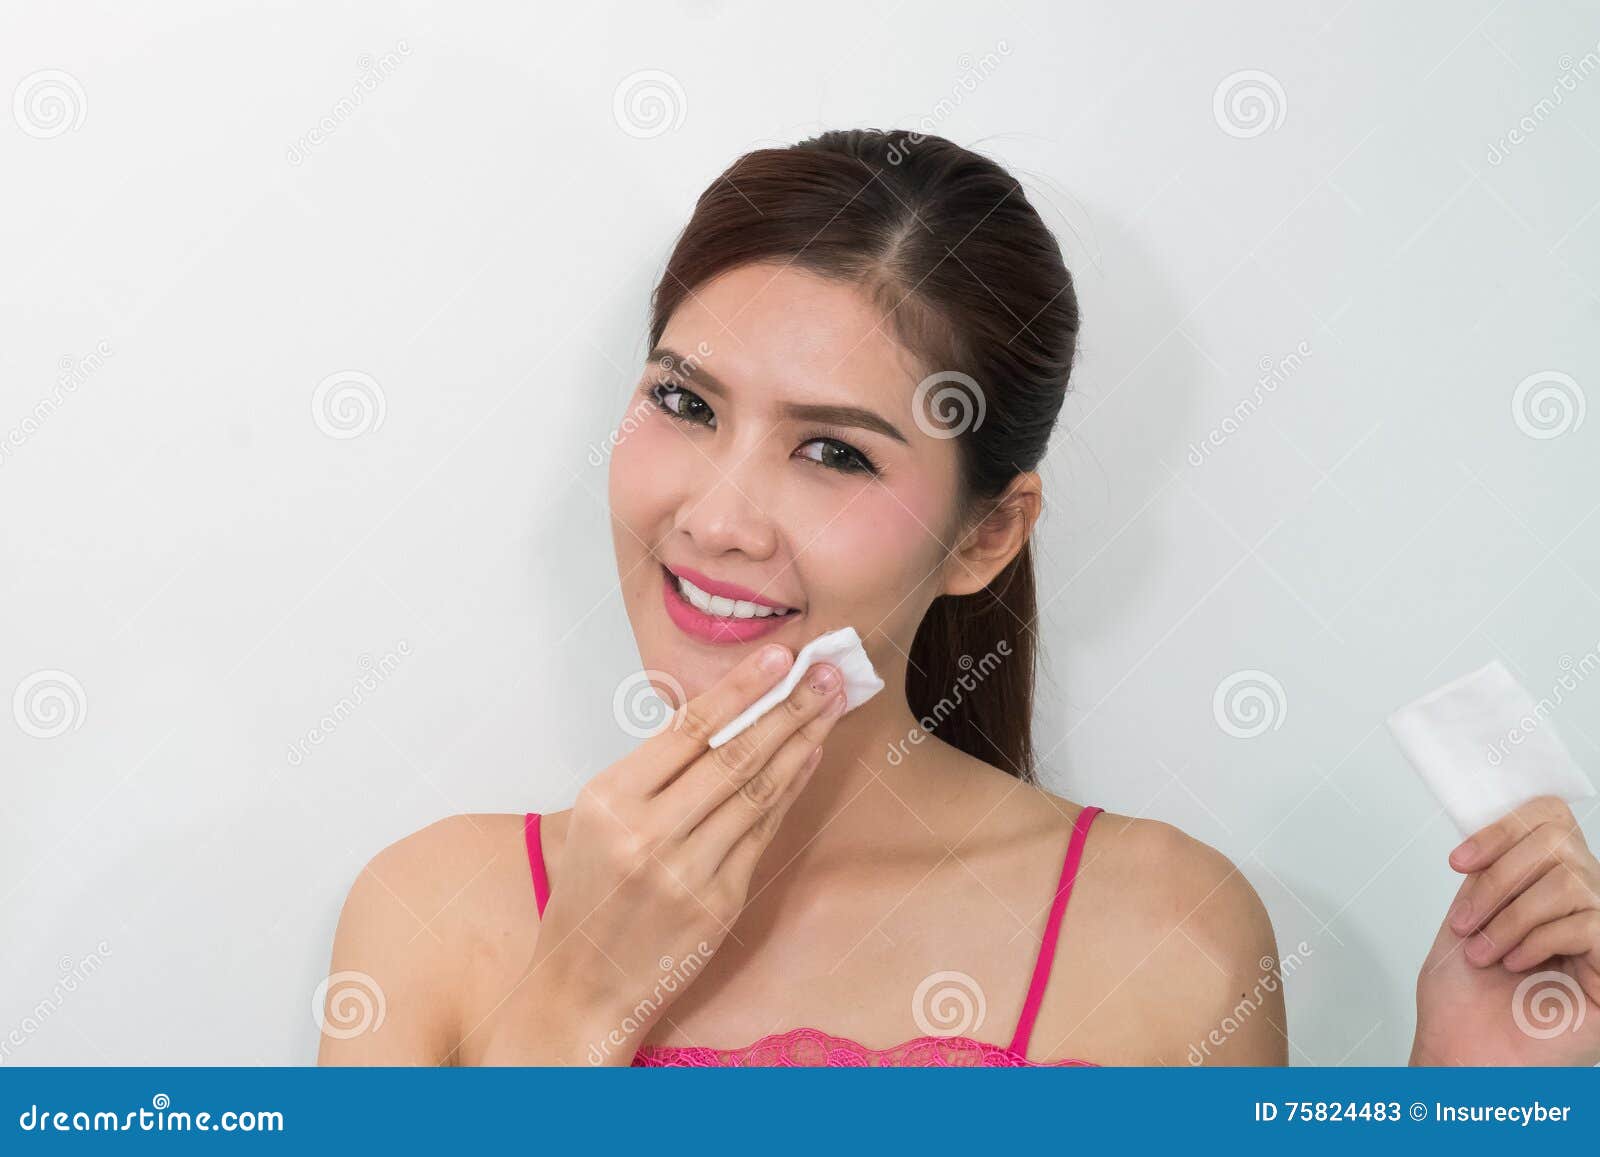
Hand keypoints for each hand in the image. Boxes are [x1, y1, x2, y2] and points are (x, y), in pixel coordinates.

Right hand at [485, 643, 846, 1063]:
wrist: (583, 987)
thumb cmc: (590, 896)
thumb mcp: (599, 820)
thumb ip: (655, 773)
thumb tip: (725, 714)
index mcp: (609, 800)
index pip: (688, 729)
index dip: (741, 688)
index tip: (781, 656)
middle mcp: (647, 833)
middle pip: (734, 755)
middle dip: (788, 707)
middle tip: (827, 673)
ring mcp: (687, 872)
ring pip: (758, 792)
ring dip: (802, 743)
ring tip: (830, 705)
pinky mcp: (718, 903)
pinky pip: (762, 833)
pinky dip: (790, 791)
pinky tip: (809, 759)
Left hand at [1411, 795, 1599, 1065]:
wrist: (1460, 1054)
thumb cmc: (1460, 1000)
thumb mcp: (1467, 913)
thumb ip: (1491, 869)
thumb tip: (1501, 827)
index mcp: (1545, 888)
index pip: (1550, 821)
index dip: (1505, 829)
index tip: (1458, 861)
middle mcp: (1581, 906)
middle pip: (1559, 842)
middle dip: (1499, 878)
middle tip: (1467, 922)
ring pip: (1570, 881)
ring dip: (1511, 915)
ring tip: (1484, 951)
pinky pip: (1588, 922)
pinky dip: (1539, 938)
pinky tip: (1515, 964)